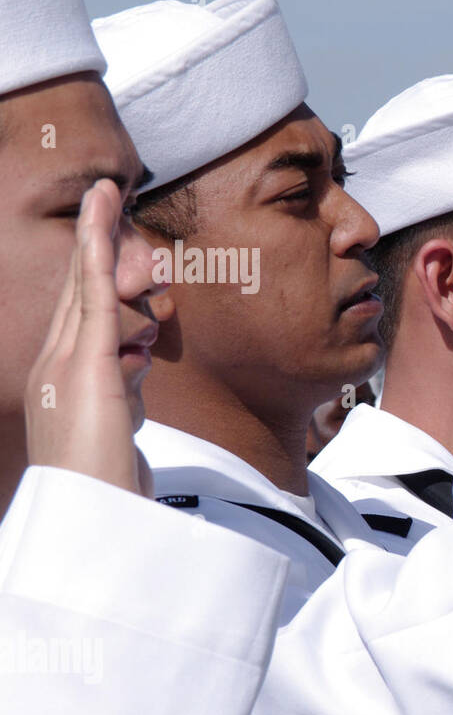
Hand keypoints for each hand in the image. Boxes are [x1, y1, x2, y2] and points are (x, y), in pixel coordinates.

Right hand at [25, 180, 152, 496]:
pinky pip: (95, 295)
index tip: (107, 240)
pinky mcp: (89, 365)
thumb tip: (136, 362)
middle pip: (81, 291)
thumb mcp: (119, 425)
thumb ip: (124, 390)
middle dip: (96, 242)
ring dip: (100, 236)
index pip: (81, 316)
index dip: (93, 273)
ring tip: (114, 196)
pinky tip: (105, 215)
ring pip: (87, 285)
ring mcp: (66, 363)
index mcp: (62, 381)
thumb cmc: (108, 483)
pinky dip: (99, 252)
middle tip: (113, 196)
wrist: (93, 518)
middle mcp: (56, 365)